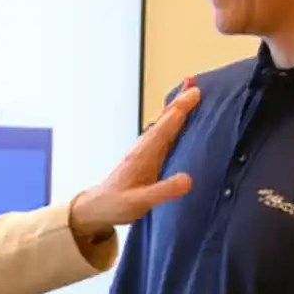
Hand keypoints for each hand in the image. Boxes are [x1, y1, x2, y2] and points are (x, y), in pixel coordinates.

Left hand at [69, 84, 200, 240]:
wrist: (97, 208)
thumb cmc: (117, 205)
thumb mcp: (140, 202)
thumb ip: (163, 191)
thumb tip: (188, 179)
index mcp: (143, 155)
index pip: (164, 129)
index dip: (179, 111)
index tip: (195, 95)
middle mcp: (144, 149)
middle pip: (164, 121)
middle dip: (179, 104)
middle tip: (196, 86)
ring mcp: (144, 152)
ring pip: (163, 125)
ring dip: (176, 109)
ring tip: (189, 95)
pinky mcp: (145, 157)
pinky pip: (162, 134)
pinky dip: (171, 122)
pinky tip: (177, 119)